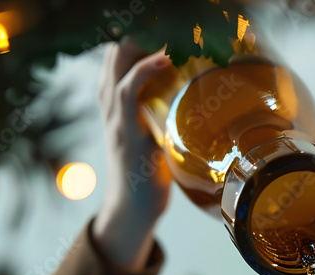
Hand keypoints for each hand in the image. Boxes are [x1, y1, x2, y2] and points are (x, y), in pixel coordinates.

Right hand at [92, 40, 174, 271]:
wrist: (134, 211)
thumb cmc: (150, 174)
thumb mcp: (158, 136)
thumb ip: (168, 115)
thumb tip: (204, 101)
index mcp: (117, 102)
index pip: (120, 54)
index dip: (138, 34)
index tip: (165, 25)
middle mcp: (110, 104)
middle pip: (115, 50)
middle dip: (139, 31)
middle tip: (171, 23)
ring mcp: (115, 117)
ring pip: (117, 62)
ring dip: (141, 40)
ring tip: (167, 27)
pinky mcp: (124, 132)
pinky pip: (127, 91)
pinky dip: (144, 69)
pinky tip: (163, 56)